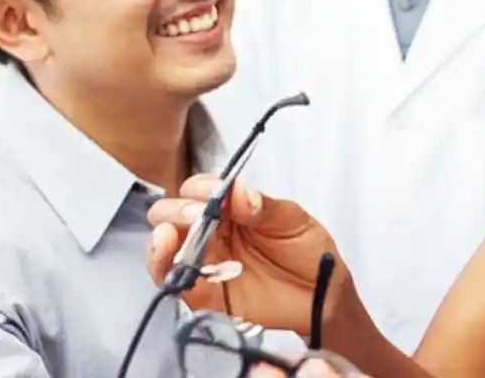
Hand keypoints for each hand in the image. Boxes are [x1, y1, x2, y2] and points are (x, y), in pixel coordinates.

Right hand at [146, 174, 357, 337]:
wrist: (321, 296)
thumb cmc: (308, 251)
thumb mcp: (292, 221)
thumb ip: (264, 206)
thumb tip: (237, 191)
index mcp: (230, 208)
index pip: (200, 190)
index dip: (200, 189)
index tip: (208, 194)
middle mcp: (210, 232)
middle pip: (173, 215)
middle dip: (176, 212)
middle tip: (193, 216)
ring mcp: (204, 262)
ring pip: (165, 247)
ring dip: (163, 240)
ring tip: (170, 236)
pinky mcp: (203, 295)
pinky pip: (174, 282)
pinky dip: (165, 270)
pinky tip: (172, 261)